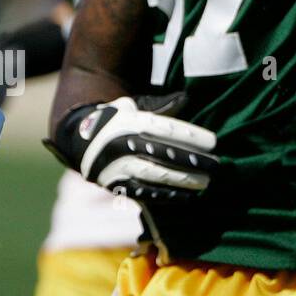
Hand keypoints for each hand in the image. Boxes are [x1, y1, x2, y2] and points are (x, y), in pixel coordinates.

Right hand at [47, 95, 219, 202]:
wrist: (78, 139)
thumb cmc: (116, 119)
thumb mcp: (133, 106)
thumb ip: (160, 106)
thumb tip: (186, 97)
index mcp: (128, 122)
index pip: (165, 129)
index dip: (190, 136)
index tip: (213, 142)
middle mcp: (122, 144)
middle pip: (163, 154)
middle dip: (192, 160)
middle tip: (216, 165)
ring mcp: (116, 167)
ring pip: (154, 175)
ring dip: (182, 181)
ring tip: (205, 183)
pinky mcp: (114, 185)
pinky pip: (143, 193)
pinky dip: (165, 196)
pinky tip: (185, 197)